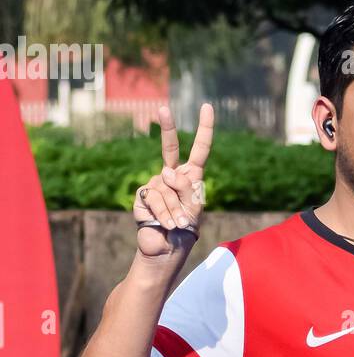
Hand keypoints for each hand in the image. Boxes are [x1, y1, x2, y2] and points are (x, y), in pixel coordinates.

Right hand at [134, 103, 213, 259]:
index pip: (199, 150)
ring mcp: (155, 183)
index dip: (204, 129)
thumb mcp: (194, 209)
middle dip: (167, 128)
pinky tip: (166, 225)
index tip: (207, 106)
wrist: (167, 249)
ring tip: (178, 224)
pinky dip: (165, 215)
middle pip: (169, 147)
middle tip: (163, 108)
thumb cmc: (186, 229)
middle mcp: (171, 175)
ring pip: (168, 189)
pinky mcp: (143, 195)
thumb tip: (166, 171)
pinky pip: (157, 200)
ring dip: (176, 211)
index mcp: (190, 176)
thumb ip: (186, 189)